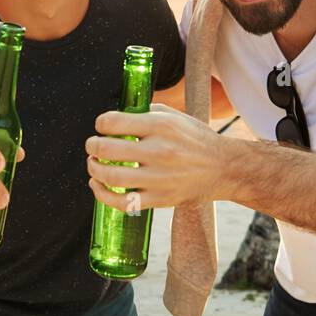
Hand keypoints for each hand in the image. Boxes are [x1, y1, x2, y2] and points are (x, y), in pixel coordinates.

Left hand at [85, 103, 223, 209]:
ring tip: (93, 164)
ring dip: (94, 170)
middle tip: (92, 146)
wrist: (224, 168)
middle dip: (92, 146)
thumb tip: (117, 117)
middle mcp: (159, 150)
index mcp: (161, 125)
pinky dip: (103, 195)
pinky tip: (98, 186)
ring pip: (111, 177)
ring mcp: (159, 177)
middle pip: (107, 149)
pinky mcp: (160, 198)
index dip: (101, 123)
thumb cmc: (196, 140)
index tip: (101, 126)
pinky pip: (123, 202)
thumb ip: (146, 113)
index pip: (114, 122)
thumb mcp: (175, 116)